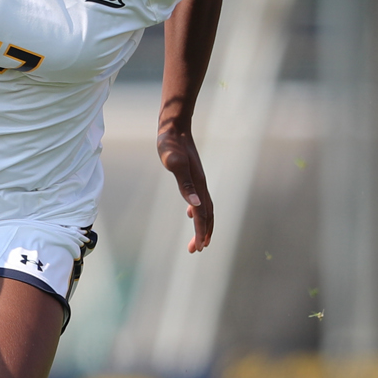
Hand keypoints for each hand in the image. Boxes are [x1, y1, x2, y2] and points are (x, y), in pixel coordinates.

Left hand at [156, 127, 212, 252]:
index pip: (202, 215)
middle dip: (203, 233)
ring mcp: (198, 181)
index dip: (200, 232)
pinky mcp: (192, 176)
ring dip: (202, 224)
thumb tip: (194, 206)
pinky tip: (190, 214)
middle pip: (207, 215)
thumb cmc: (170, 145)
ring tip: (198, 238)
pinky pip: (199, 199)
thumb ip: (184, 184)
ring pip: (205, 208)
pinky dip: (197, 211)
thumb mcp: (174, 163)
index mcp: (198, 185)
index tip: (198, 248)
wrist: (174, 127)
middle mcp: (201, 185)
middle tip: (197, 250)